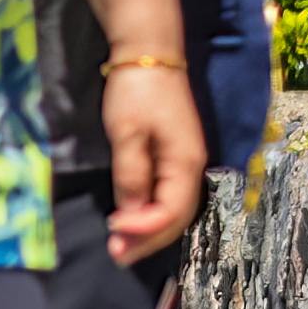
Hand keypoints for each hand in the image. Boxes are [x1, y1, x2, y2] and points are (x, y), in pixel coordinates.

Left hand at [101, 57, 202, 258]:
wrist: (149, 54)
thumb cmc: (136, 91)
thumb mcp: (126, 133)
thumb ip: (131, 174)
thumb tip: (131, 212)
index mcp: (185, 163)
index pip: (170, 211)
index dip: (144, 228)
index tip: (115, 232)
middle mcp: (192, 166)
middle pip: (176, 216)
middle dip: (147, 239)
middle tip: (116, 255)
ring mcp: (186, 160)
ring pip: (174, 207)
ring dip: (149, 229)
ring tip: (122, 245)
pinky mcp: (176, 154)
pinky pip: (169, 194)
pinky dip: (151, 211)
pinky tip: (134, 219)